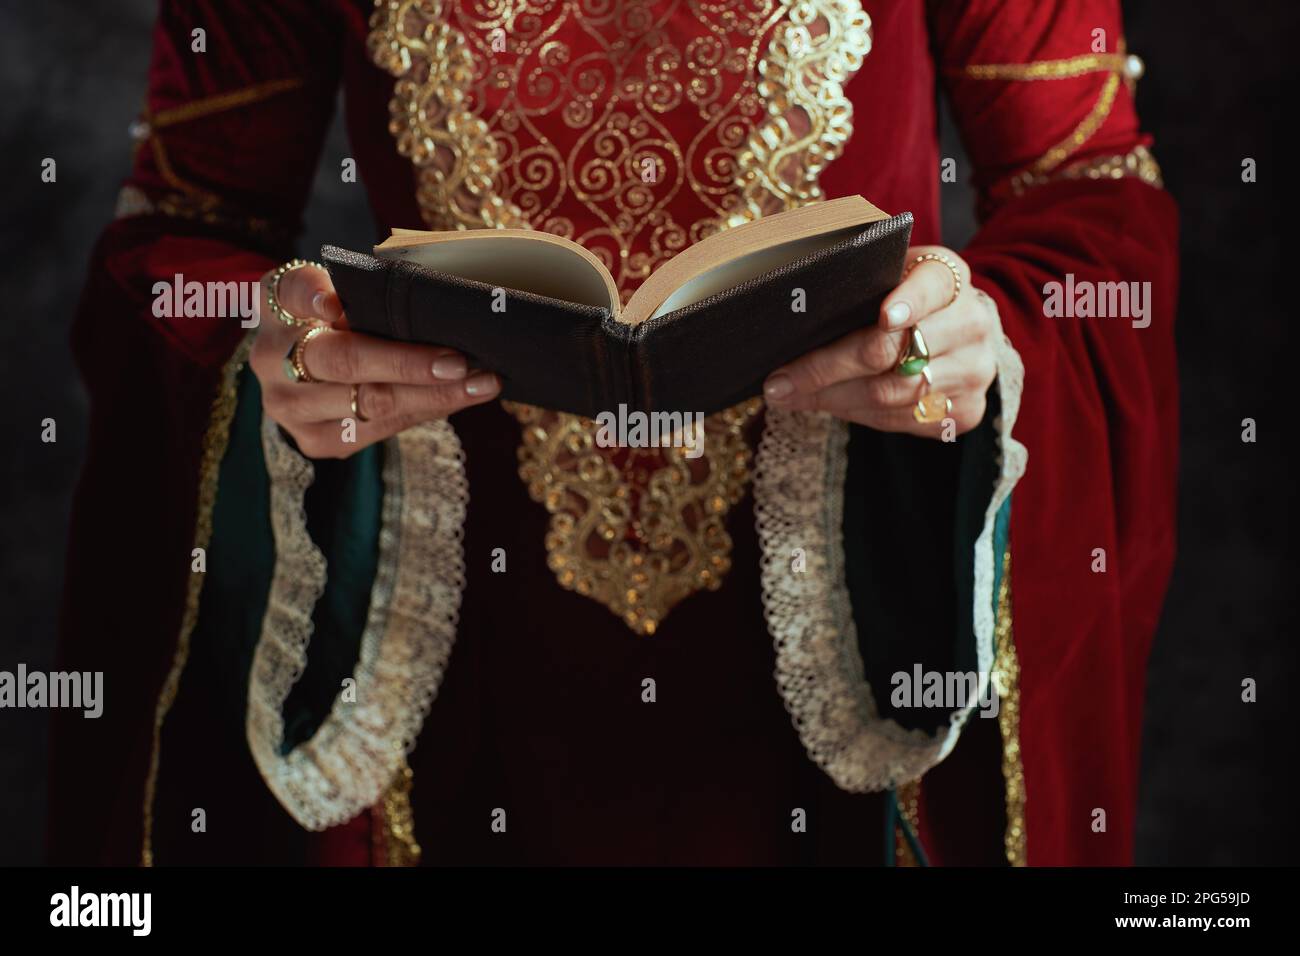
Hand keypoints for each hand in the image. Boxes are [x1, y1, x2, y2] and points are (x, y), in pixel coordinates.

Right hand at [250, 262, 499, 458]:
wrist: (305, 360)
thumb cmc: (335, 311)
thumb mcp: (330, 282)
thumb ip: (347, 286)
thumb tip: (374, 305)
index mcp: (275, 306)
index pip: (294, 294)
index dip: (314, 297)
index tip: (336, 304)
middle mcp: (271, 360)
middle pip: (344, 362)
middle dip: (408, 364)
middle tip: (460, 362)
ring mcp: (290, 407)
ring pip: (370, 404)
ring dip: (434, 396)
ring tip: (482, 384)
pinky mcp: (316, 440)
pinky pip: (380, 430)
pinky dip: (427, 410)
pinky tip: (463, 398)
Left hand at [761, 245, 999, 437]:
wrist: (956, 333)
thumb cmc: (902, 298)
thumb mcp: (887, 275)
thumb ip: (855, 285)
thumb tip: (789, 318)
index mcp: (948, 277)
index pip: (929, 287)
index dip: (908, 302)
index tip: (883, 316)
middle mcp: (971, 323)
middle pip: (892, 352)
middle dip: (826, 369)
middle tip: (779, 381)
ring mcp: (973, 371)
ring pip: (889, 395)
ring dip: (830, 399)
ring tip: (789, 396)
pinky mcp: (967, 410)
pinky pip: (899, 420)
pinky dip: (854, 415)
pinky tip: (824, 404)